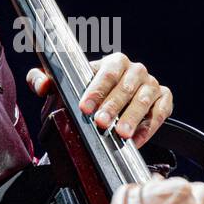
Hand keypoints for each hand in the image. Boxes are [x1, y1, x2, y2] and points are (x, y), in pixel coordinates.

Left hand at [26, 52, 172, 148]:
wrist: (115, 106)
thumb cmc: (89, 95)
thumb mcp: (66, 87)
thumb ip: (44, 81)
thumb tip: (40, 84)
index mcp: (114, 62)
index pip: (106, 73)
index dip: (96, 90)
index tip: (84, 107)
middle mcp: (135, 71)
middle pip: (126, 86)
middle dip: (113, 105)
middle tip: (100, 123)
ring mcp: (151, 85)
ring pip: (144, 99)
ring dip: (132, 117)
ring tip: (120, 133)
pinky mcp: (164, 101)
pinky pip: (160, 113)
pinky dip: (149, 127)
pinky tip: (136, 140)